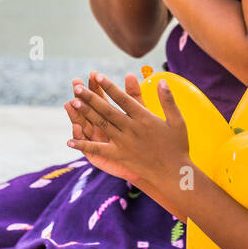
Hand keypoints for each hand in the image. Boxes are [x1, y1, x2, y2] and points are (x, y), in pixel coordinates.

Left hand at [65, 72, 189, 199]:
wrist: (174, 173)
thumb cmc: (178, 146)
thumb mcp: (177, 120)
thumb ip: (168, 100)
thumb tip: (161, 80)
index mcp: (144, 118)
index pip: (123, 98)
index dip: (109, 86)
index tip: (97, 75)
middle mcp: (131, 128)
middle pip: (107, 110)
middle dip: (90, 97)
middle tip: (76, 86)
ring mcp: (124, 143)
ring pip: (101, 125)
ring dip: (86, 114)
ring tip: (72, 103)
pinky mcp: (119, 156)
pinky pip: (98, 150)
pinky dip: (84, 145)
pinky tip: (69, 141)